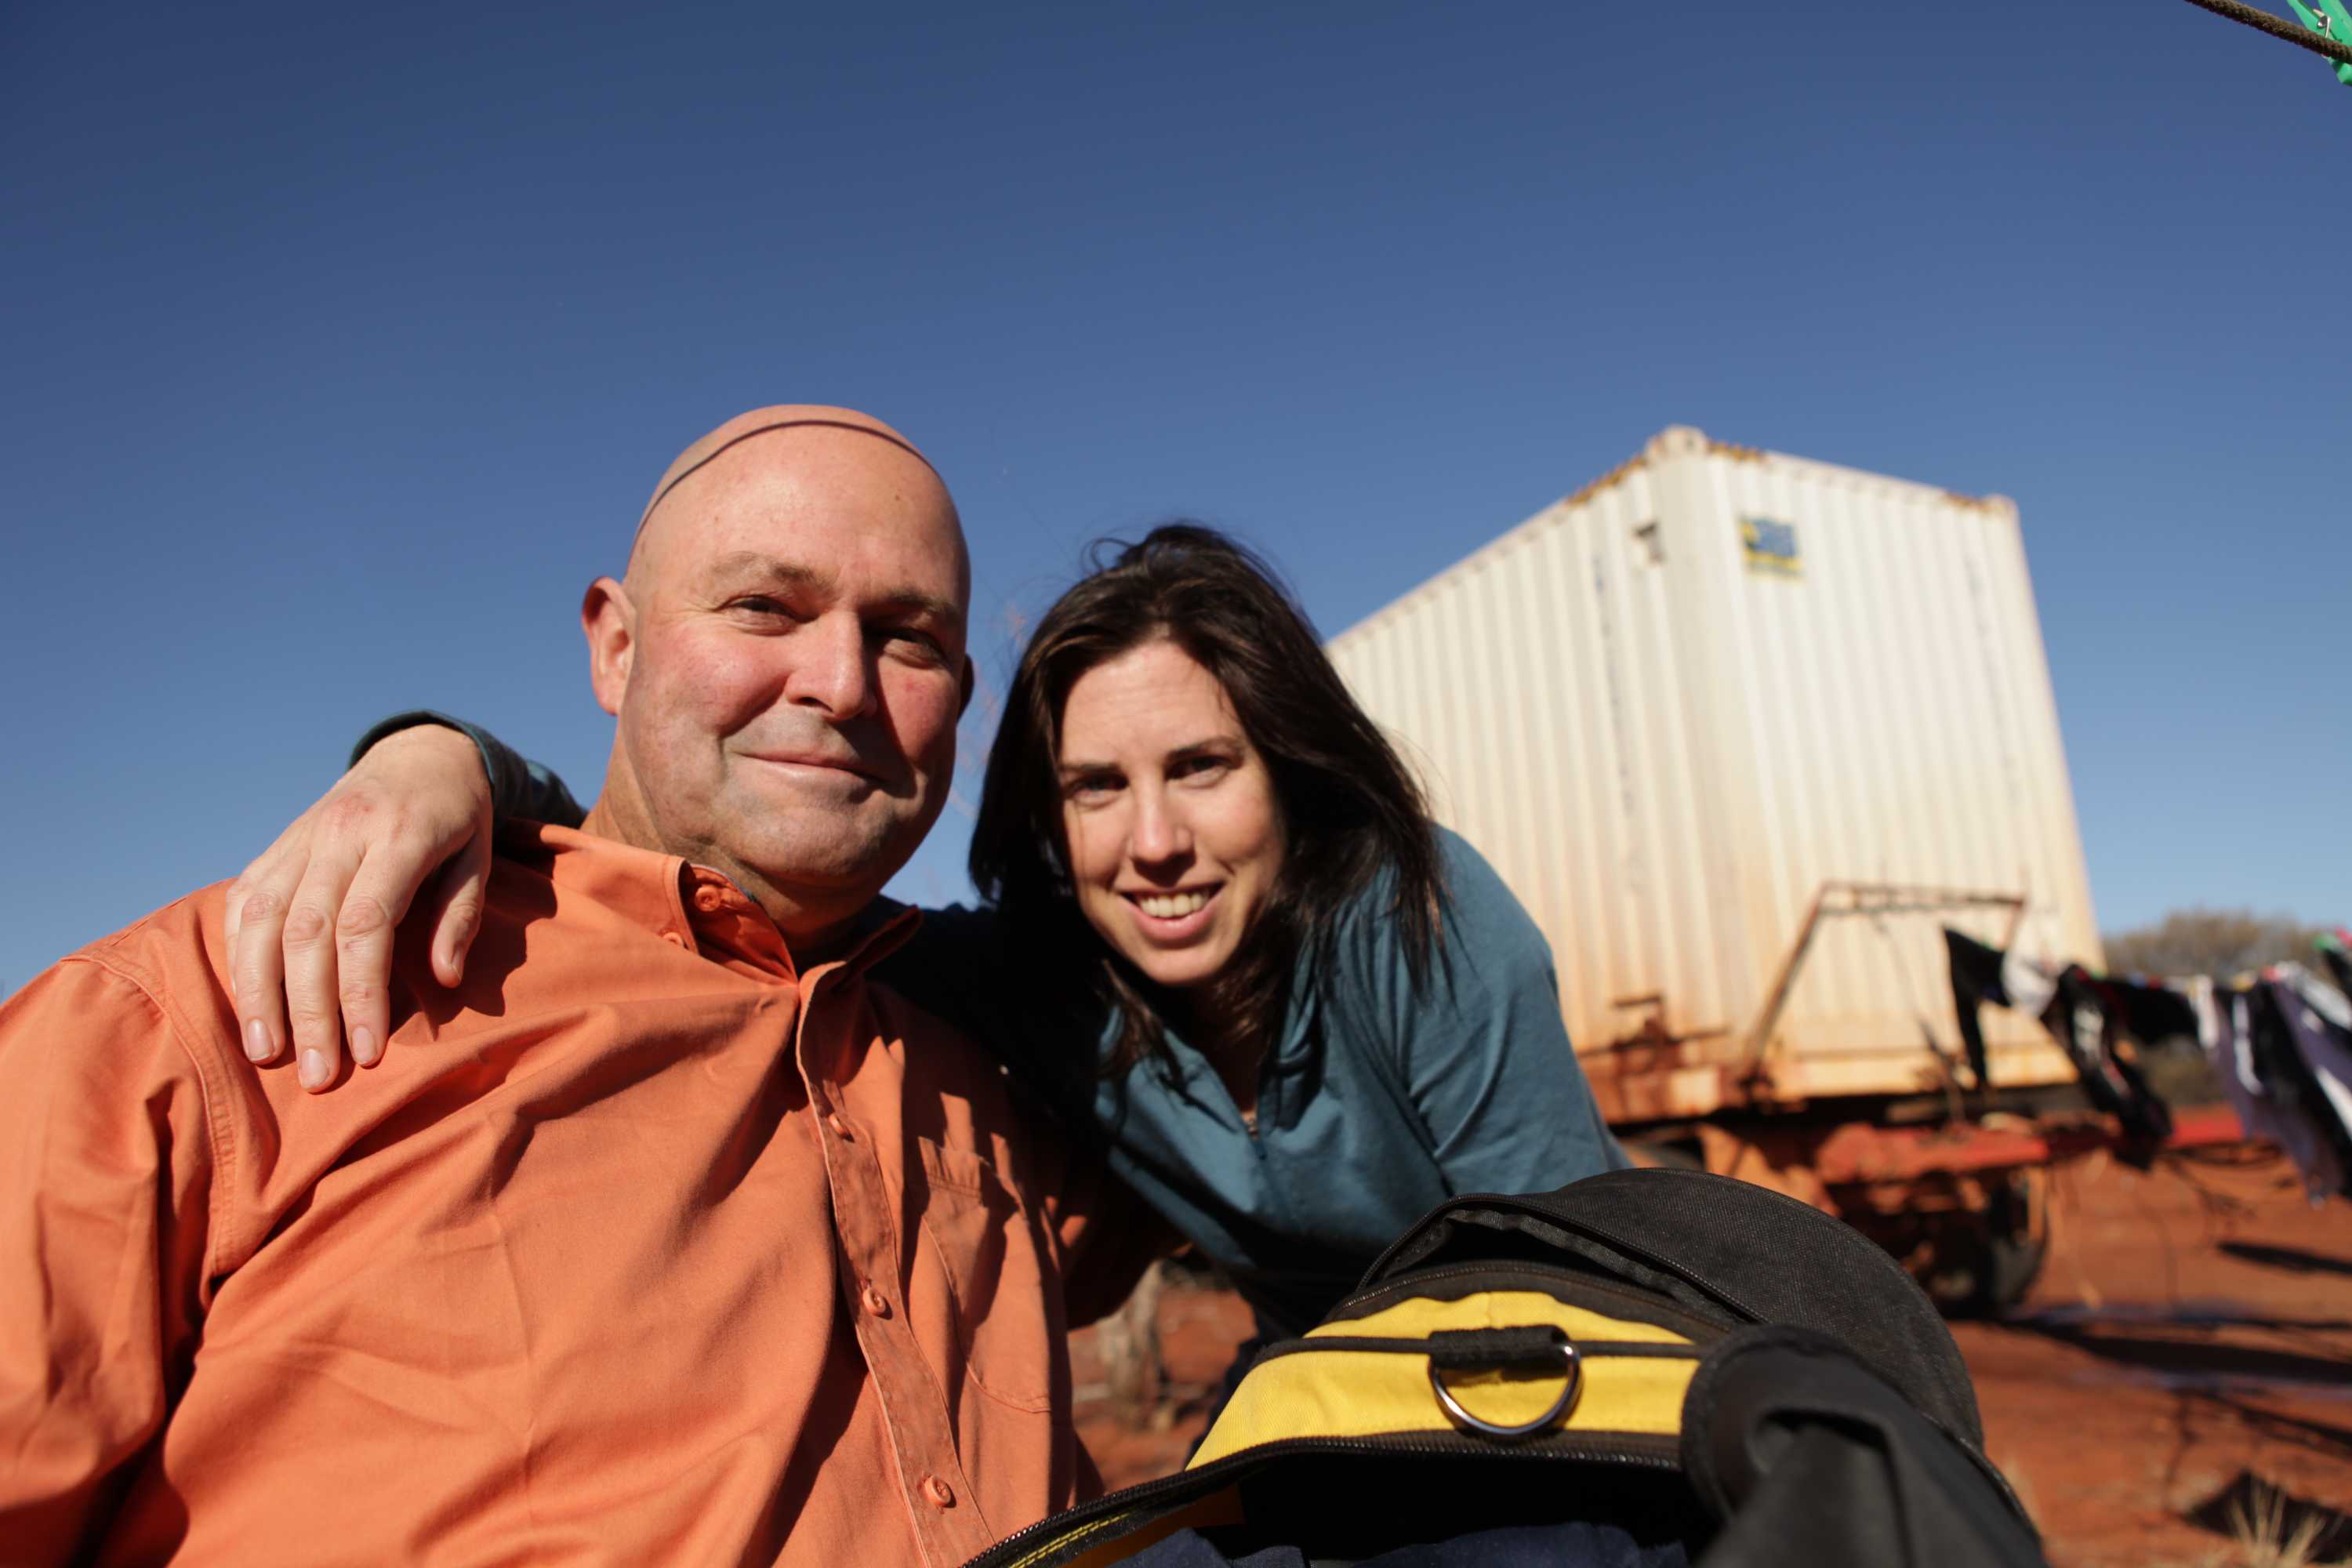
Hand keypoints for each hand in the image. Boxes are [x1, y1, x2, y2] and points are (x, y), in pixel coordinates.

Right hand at [224, 724, 493, 1090]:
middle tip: (318, 1075)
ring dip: (258, 992)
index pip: (367, 924)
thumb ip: (460, 916)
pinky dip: (239, 954)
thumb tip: (446, 980)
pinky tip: (248, 1003)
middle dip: (308, 1011)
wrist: (417, 753)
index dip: (361, 992)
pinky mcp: (275, 846)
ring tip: (266, 1053)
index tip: (368, 1052)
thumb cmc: (458, 817)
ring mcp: (299, 839)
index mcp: (399, 836)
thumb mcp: (481, 857)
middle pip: (308, 932)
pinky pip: (244, 901)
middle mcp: (339, 835)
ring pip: (261, 919)